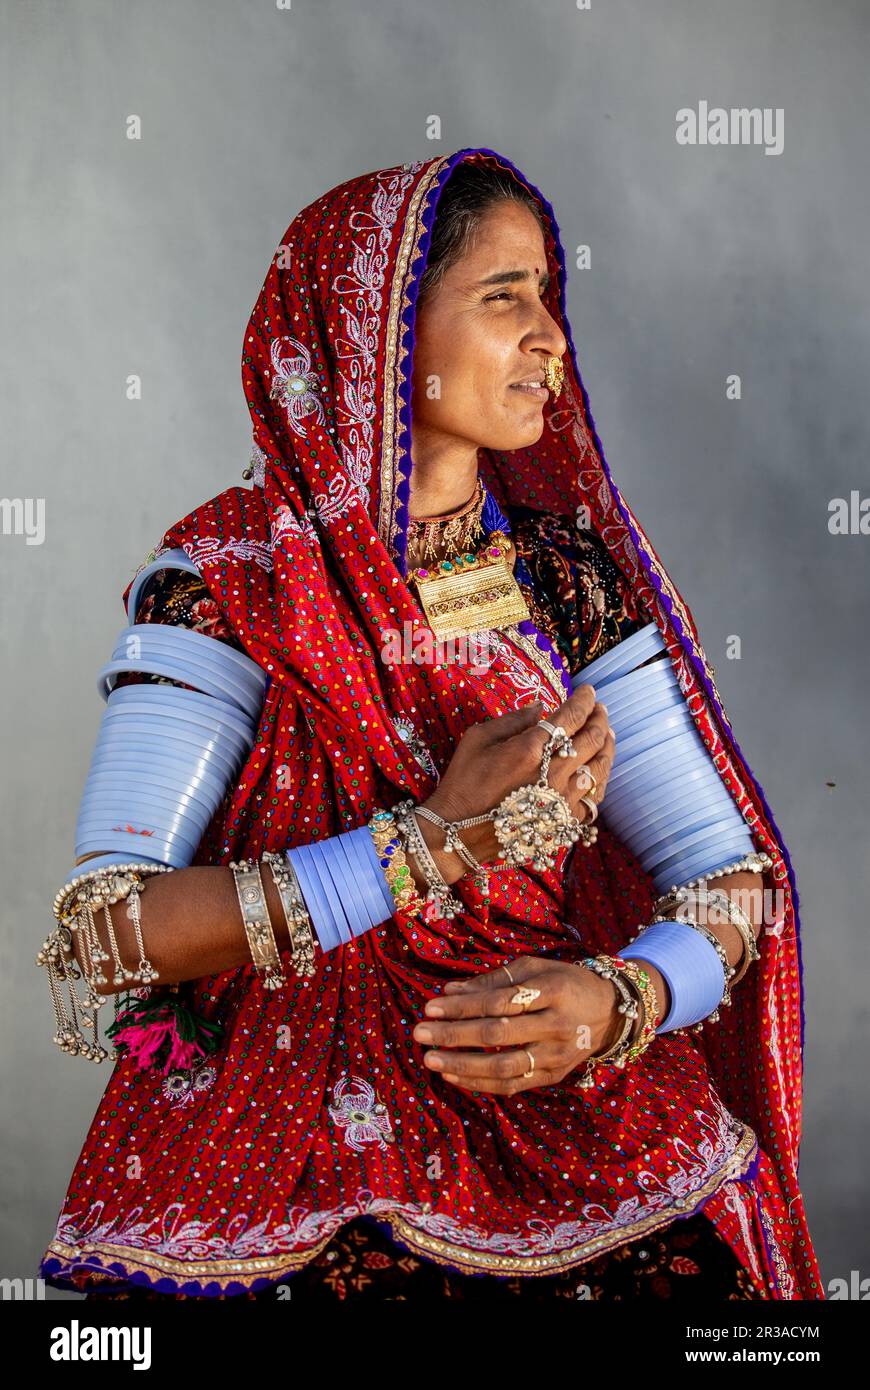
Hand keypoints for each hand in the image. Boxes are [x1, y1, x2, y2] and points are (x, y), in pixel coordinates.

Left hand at [412, 954, 624, 1094]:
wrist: (610, 1012)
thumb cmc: (564, 982)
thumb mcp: (534, 969)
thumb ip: (492, 979)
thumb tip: (448, 990)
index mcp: (551, 991)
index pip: (499, 1002)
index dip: (463, 1006)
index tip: (430, 1008)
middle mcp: (556, 1025)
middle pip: (498, 1034)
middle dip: (454, 1035)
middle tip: (420, 1034)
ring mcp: (556, 1055)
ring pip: (504, 1067)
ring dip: (463, 1065)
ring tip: (431, 1059)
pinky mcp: (553, 1076)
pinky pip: (512, 1085)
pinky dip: (480, 1084)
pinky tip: (453, 1076)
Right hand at [417, 685, 616, 883]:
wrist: (458, 833)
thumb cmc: (463, 783)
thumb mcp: (477, 740)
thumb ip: (512, 720)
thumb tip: (541, 707)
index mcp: (530, 748)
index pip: (571, 716)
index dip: (585, 700)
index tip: (589, 691)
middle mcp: (551, 774)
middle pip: (591, 739)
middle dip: (599, 718)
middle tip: (601, 709)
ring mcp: (561, 801)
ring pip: (599, 769)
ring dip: (607, 747)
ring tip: (606, 734)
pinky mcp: (563, 823)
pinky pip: (594, 800)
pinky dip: (600, 781)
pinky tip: (598, 771)